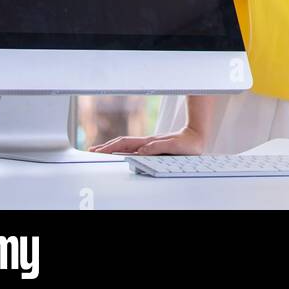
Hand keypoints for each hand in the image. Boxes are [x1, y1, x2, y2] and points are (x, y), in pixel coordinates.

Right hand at [88, 125, 206, 155]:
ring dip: (111, 148)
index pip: (125, 144)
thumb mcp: (175, 146)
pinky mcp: (152, 147)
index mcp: (149, 143)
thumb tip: (142, 149)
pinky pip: (132, 148)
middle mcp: (147, 142)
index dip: (111, 148)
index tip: (98, 152)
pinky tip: (118, 153)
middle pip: (122, 143)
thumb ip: (160, 147)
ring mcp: (148, 144)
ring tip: (98, 152)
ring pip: (125, 145)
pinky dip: (121, 150)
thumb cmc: (188, 143)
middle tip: (91, 152)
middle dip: (106, 148)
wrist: (197, 135)